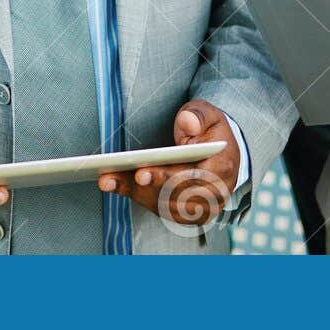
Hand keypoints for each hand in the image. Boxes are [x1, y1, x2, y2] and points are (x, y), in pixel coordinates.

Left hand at [97, 99, 239, 226]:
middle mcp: (214, 195)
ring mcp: (200, 209)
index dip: (164, 177)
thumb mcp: (210, 114)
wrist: (223, 155)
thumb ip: (199, 115)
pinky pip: (159, 209)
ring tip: (107, 181)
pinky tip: (116, 185)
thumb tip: (187, 122)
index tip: (140, 173)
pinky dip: (137, 197)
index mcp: (222, 169)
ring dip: (132, 194)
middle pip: (171, 195)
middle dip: (138, 187)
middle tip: (109, 179)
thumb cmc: (211, 132)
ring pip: (162, 205)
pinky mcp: (187, 215)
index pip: (190, 177)